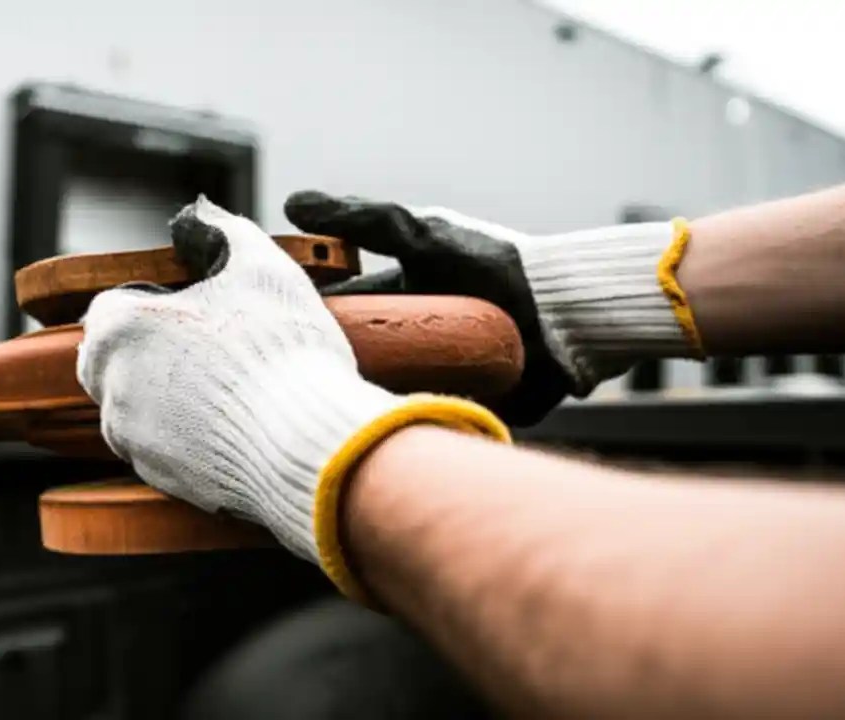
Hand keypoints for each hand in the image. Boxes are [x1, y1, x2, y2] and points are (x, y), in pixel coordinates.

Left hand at [78, 196, 507, 601]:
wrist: (307, 444)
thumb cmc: (283, 350)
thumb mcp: (261, 266)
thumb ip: (223, 231)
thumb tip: (200, 216)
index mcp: (119, 328)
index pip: (112, 305)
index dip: (156, 303)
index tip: (197, 310)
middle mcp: (111, 386)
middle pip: (118, 358)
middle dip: (156, 350)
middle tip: (215, 347)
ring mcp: (133, 439)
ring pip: (140, 406)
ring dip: (173, 394)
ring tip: (234, 387)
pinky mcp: (160, 478)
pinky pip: (166, 446)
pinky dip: (192, 434)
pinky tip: (239, 423)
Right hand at [285, 191, 696, 423]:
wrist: (566, 310)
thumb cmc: (494, 263)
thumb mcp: (422, 234)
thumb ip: (363, 219)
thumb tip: (293, 202)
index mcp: (397, 304)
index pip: (341, 318)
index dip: (310, 326)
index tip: (278, 340)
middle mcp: (413, 342)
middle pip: (356, 367)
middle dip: (332, 376)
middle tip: (302, 392)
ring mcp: (438, 380)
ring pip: (384, 403)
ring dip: (363, 411)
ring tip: (334, 425)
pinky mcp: (463, 414)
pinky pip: (424, 431)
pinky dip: (405, 436)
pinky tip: (378, 448)